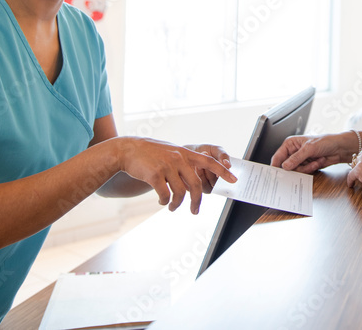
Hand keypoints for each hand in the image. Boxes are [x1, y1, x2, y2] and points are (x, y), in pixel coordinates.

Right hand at [115, 137, 236, 213]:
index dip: (223, 171)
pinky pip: (165, 195)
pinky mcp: (154, 175)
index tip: (234, 180)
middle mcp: (179, 159)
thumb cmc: (151, 153)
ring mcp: (167, 166)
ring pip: (180, 193)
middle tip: (195, 211)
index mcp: (185, 154)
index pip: (209, 162)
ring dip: (177, 205)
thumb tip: (194, 182)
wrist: (128, 150)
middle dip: (197, 202)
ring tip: (172, 208)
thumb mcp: (171, 152)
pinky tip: (161, 202)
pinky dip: (165, 202)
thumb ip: (184, 164)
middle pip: (195, 185)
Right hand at [272, 133, 356, 172]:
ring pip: (296, 171)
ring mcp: (300, 160)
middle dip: (296, 167)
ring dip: (306, 168)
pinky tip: (317, 162)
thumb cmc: (325, 142)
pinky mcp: (306, 166)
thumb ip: (296, 158)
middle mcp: (293, 152)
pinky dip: (311, 169)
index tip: (276, 174)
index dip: (276, 165)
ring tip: (315, 160)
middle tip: (303, 165)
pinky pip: (304, 173)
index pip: (278, 156)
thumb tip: (285, 166)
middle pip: (286, 167)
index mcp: (290, 144)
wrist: (339, 148)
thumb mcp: (309, 148)